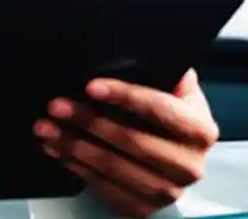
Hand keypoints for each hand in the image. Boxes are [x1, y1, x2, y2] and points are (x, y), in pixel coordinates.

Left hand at [33, 70, 217, 217]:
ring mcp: (168, 190)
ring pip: (114, 168)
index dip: (125, 96)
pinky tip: (58, 150)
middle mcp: (190, 164)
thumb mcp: (171, 89)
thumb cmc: (166, 115)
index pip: (161, 109)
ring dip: (75, 146)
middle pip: (133, 141)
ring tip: (47, 128)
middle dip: (89, 120)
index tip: (91, 86)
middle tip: (57, 106)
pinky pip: (105, 188)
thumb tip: (133, 45)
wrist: (174, 154)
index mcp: (200, 129)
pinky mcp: (145, 208)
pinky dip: (76, 167)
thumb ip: (159, 71)